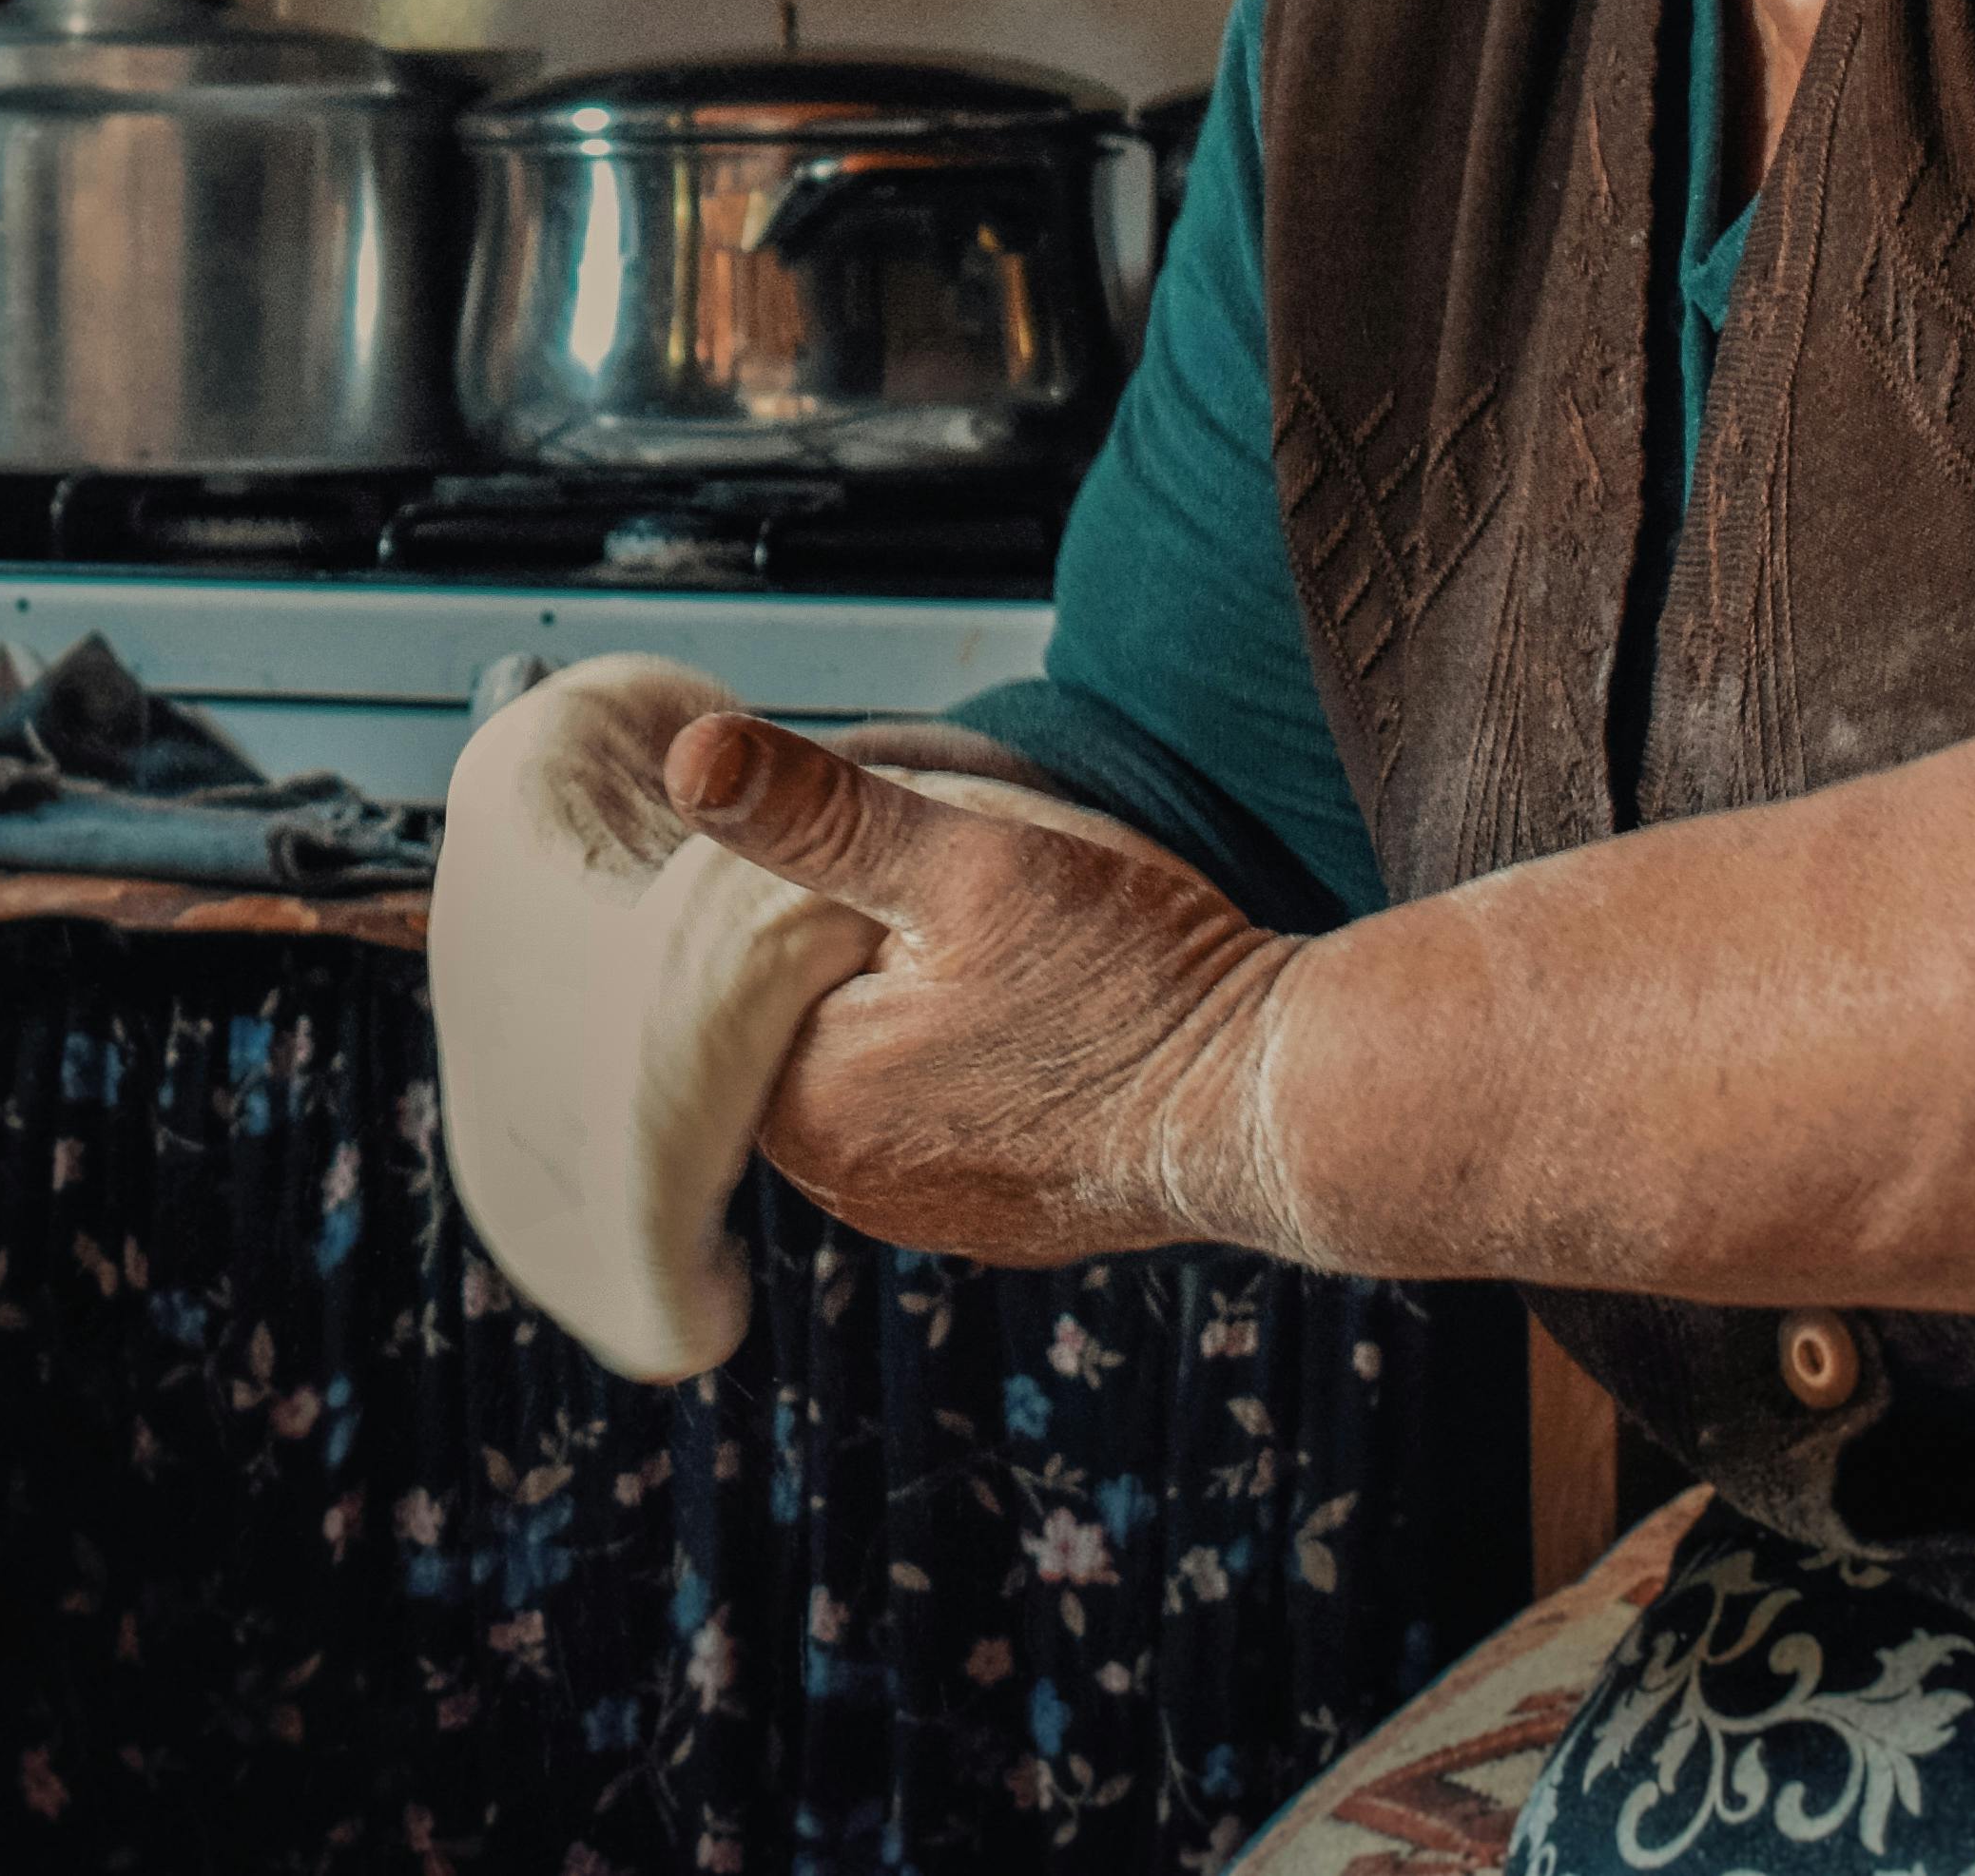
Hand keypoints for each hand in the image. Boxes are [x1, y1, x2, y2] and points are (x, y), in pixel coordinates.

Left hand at [664, 711, 1298, 1267]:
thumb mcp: (965, 857)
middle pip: (805, 1019)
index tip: (873, 846)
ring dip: (913, 998)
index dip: (795, 887)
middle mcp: (850, 1186)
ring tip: (1006, 949)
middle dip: (855, 942)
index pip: (735, 975)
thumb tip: (689, 759)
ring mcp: (933, 1212)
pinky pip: (946, 1113)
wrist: (1285, 1104)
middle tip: (952, 888)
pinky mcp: (1006, 1215)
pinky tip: (1034, 1012)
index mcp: (807, 1105)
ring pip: (877, 1062)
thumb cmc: (1132, 977)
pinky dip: (971, 1057)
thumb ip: (821, 810)